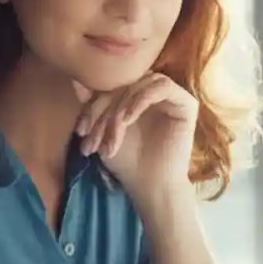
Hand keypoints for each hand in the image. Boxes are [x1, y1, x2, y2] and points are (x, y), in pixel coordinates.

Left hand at [73, 72, 198, 199]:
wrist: (150, 185)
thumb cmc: (126, 161)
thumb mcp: (102, 130)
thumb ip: (92, 104)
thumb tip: (76, 78)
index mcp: (137, 96)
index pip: (111, 86)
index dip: (93, 105)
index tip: (82, 132)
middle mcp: (156, 93)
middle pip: (123, 83)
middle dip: (104, 109)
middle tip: (94, 136)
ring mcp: (172, 97)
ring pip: (140, 83)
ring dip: (121, 107)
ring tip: (114, 131)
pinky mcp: (186, 104)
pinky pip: (163, 87)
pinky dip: (140, 99)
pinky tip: (129, 119)